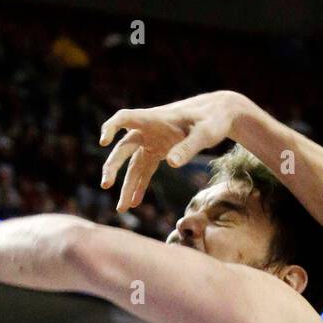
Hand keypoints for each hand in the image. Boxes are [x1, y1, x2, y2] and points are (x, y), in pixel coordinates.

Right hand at [99, 91, 249, 211]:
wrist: (219, 114)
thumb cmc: (212, 120)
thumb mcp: (204, 133)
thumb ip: (188, 147)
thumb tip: (171, 164)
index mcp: (154, 119)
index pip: (125, 118)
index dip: (111, 127)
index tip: (104, 141)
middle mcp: (148, 130)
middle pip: (124, 148)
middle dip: (114, 166)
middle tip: (106, 184)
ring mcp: (152, 141)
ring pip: (134, 164)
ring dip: (127, 185)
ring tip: (121, 208)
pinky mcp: (159, 151)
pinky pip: (145, 170)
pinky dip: (141, 185)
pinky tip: (135, 202)